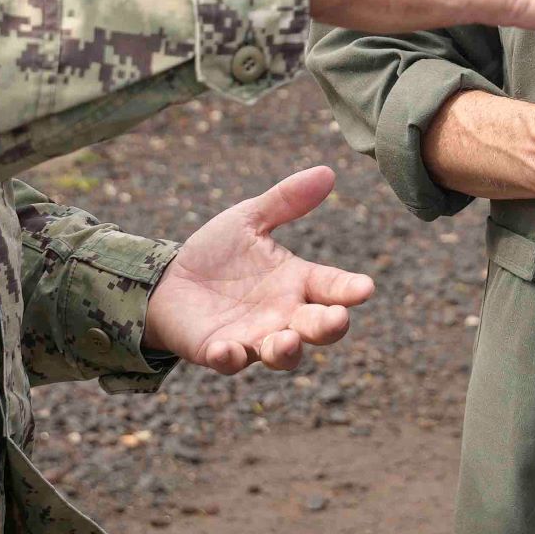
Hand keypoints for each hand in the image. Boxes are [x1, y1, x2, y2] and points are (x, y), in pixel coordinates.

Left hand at [144, 167, 376, 373]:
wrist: (169, 280)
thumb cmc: (217, 252)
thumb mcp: (249, 219)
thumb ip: (286, 200)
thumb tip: (327, 172)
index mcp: (296, 281)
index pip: (333, 286)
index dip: (350, 289)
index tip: (365, 288)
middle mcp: (284, 314)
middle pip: (318, 327)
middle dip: (329, 327)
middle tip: (336, 319)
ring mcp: (254, 337)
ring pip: (282, 354)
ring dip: (286, 351)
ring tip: (285, 342)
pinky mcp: (220, 351)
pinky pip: (230, 361)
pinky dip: (230, 358)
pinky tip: (226, 349)